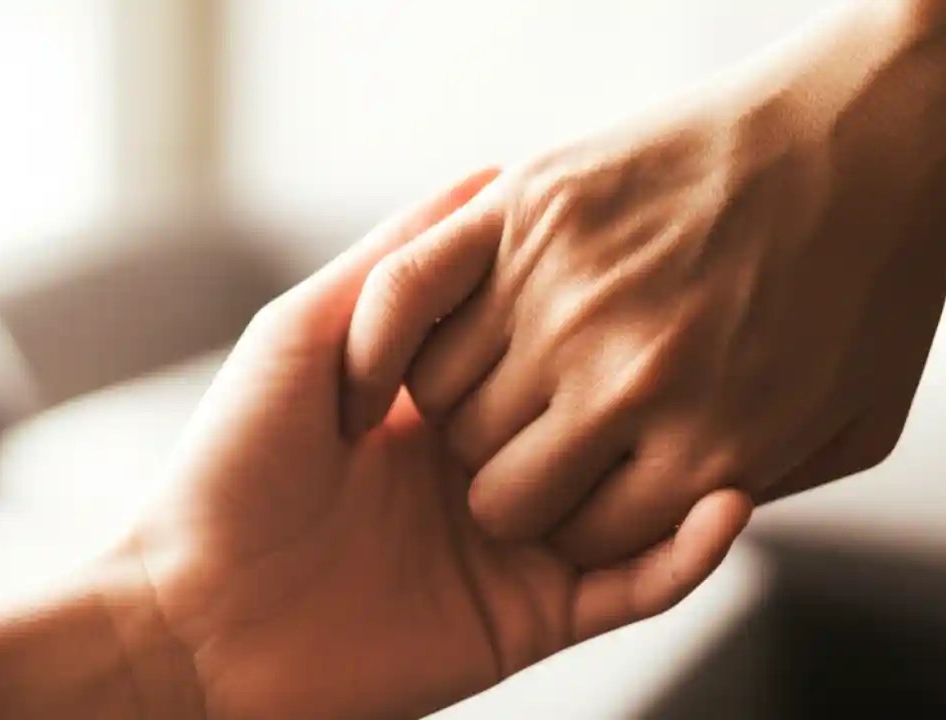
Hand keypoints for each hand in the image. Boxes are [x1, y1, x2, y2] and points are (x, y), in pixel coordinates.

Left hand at [125, 170, 752, 718]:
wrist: (192, 623)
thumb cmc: (231, 470)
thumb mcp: (307, 336)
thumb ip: (396, 270)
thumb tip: (485, 178)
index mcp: (448, 401)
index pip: (552, 337)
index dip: (604, 293)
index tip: (669, 243)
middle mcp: (495, 464)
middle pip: (607, 411)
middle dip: (666, 367)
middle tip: (736, 311)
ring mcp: (519, 541)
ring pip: (638, 496)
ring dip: (692, 455)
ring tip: (754, 398)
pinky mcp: (529, 617)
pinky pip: (631, 586)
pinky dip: (686, 554)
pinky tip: (724, 502)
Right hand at [342, 32, 945, 568]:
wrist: (869, 130)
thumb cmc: (873, 278)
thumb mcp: (856, 427)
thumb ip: (761, 492)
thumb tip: (677, 528)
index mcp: (706, 453)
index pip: (575, 543)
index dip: (573, 523)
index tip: (584, 485)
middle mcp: (626, 382)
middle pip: (498, 493)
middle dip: (514, 479)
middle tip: (540, 436)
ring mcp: (571, 293)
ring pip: (449, 403)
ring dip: (473, 401)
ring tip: (515, 371)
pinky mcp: (532, 210)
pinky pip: (422, 302)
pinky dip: (429, 326)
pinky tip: (466, 323)